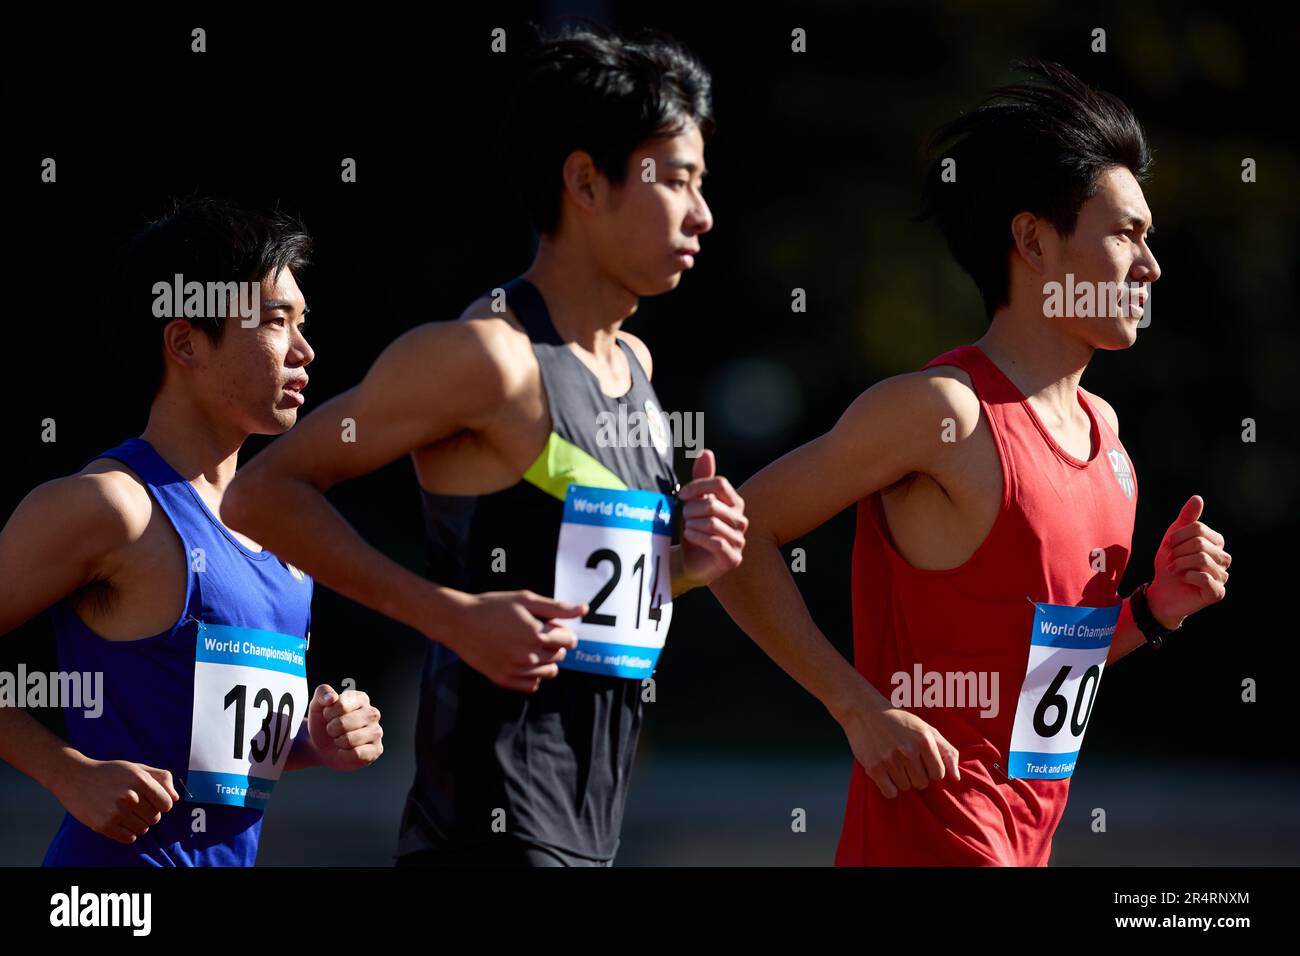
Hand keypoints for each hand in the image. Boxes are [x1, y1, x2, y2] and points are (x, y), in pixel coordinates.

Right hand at [52, 756, 178, 844]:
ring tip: (126, 812)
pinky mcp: (104, 825)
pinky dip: (128, 833)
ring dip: (138, 824)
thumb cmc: (111, 773)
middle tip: (135, 806)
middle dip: (149, 814)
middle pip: (155, 818)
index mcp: (140, 780)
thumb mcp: (138, 767)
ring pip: (143, 829)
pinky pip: (129, 838)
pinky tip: (119, 821)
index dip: (162, 804)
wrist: (75, 778)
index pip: (167, 804)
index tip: (152, 801)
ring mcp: (116, 812)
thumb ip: (161, 778)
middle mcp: (129, 796)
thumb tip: (176, 798)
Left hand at [307, 684, 383, 770]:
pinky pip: (357, 754)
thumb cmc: (323, 723)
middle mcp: (373, 713)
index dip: (328, 713)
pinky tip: (346, 751)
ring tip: (339, 739)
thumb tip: (332, 698)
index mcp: (361, 698)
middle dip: (331, 729)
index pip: (341, 705)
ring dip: (338, 742)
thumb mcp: (317, 705)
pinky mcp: (377, 749)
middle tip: (333, 730)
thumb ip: (322, 693)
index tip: (328, 716)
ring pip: (350, 740)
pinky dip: (345, 755)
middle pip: (343, 723)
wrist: (322, 746)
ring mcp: (377, 732)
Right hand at [441, 591, 585, 692]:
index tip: (549, 623)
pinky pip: (532, 685)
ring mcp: (516, 670)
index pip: (569, 641)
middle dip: (554, 644)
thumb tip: (584, 610)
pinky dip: (532, 675)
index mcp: (537, 635)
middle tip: (536, 631)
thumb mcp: (526, 600)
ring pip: (549, 672)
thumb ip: (557, 608)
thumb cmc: (493, 606)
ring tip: (528, 644)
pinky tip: (521, 658)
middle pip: (560, 656)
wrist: (458, 622)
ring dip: (545, 659)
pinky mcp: (503, 679)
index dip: (562, 630)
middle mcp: (528, 656)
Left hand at [677, 448, 747, 588]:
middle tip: (683, 516)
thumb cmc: (695, 529)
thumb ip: (702, 478)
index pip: (720, 483)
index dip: (698, 486)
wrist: (690, 561)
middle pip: (712, 504)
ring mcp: (739, 541)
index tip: (682, 494)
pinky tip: (690, 536)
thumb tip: (707, 452)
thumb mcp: (695, 502)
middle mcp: (741, 521)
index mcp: (735, 503)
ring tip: (687, 527)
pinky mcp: (733, 558)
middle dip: (691, 509)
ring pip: (712, 523)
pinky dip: (697, 537)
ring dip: (692, 523)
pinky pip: (715, 542)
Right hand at [836, 697, 960, 798]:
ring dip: (901, 779)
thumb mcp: (926, 729)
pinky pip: (890, 792)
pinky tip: (886, 774)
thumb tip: (956, 779)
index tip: (921, 760)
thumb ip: (946, 751)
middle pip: (922, 783)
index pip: (938, 774)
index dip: (930, 770)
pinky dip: (890, 788)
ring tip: (894, 762)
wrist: (864, 711)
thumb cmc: (899, 721)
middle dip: (916, 775)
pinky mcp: (874, 767)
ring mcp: (890, 759)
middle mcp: (909, 750)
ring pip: (906, 787)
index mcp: (924, 740)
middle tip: (905, 760)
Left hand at [1148, 495, 1229, 629]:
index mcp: (1216, 544)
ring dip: (1180, 563)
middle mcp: (1224, 559)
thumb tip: (1198, 498)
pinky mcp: (1217, 593)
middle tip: (1169, 560)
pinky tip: (1183, 578)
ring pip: (1202, 559)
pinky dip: (1187, 575)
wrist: (1161, 592)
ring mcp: (1222, 577)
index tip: (1167, 545)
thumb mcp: (1174, 538)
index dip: (1178, 536)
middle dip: (1178, 551)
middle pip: (1200, 543)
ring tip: (1173, 569)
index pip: (1199, 529)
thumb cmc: (1169, 564)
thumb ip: (1186, 519)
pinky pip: (1204, 577)